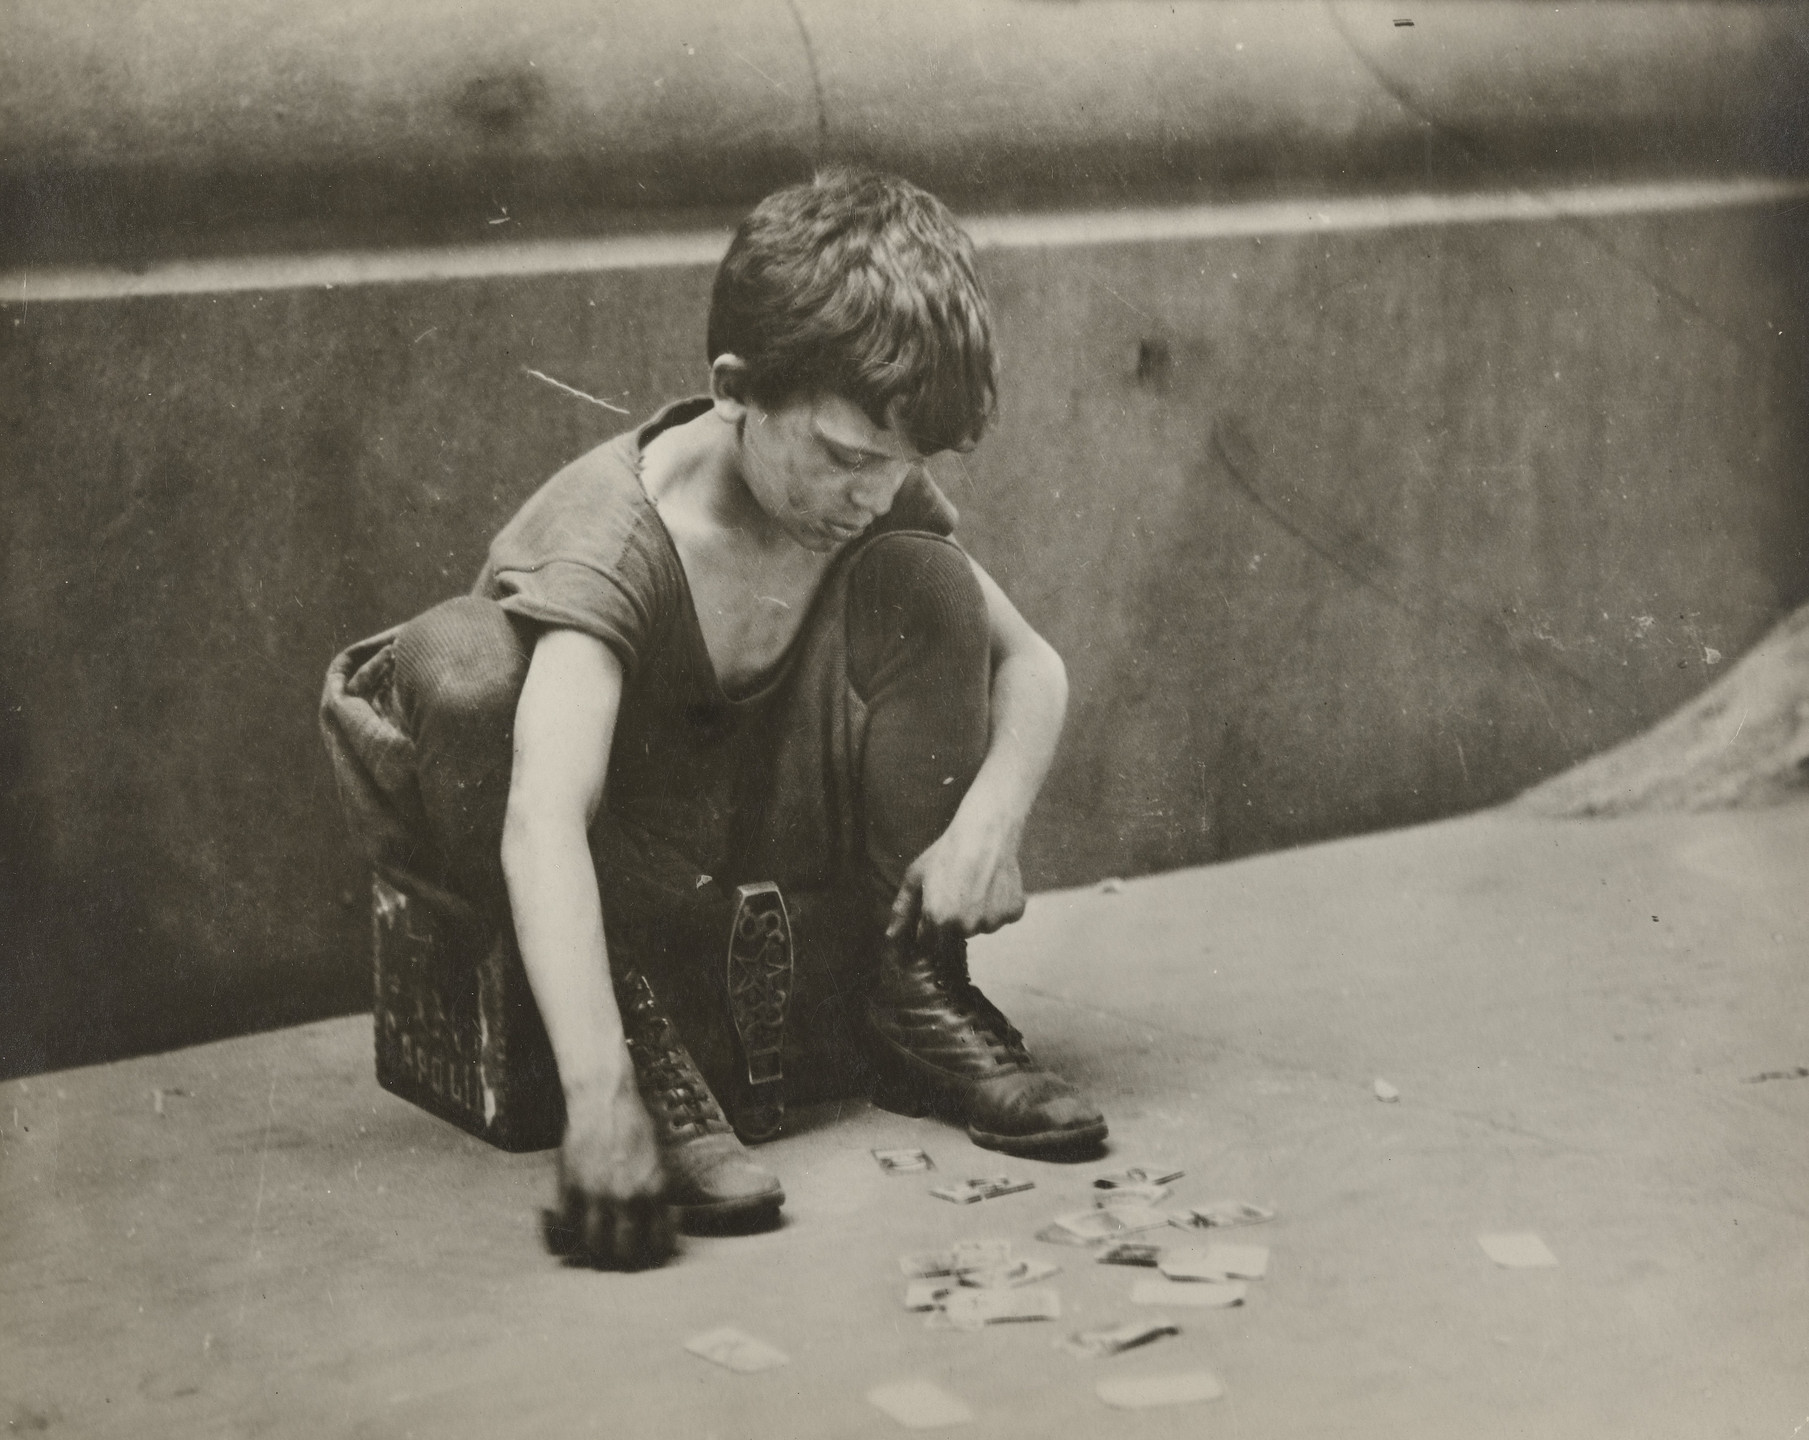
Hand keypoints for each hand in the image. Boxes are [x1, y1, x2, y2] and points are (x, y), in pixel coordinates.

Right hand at [540, 1072, 676, 1269]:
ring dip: (589, 1247)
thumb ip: (655, 1193)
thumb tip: (656, 1222)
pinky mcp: (571, 1188)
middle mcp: (629, 1199)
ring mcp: (598, 1196)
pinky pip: (564, 1228)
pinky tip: (555, 1218)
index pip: (658, 1245)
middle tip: (611, 1247)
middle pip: (623, 1254)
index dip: (651, 1253)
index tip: (643, 1246)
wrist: (604, 1099)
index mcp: (656, 1192)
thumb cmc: (633, 1125)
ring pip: (592, 1247)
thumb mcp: (658, 1160)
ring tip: (584, 1235)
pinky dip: (558, 1230)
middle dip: (619, 1256)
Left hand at [886, 810, 1026, 946]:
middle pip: (956, 935)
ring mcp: (991, 922)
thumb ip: (902, 909)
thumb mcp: (915, 876)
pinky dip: (999, 906)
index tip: (937, 903)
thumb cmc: (947, 852)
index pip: (929, 940)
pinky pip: (1003, 918)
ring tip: (977, 884)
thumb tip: (890, 936)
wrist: (986, 831)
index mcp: (937, 920)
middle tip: (958, 889)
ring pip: (981, 927)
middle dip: (954, 919)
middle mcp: (965, 927)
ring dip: (978, 913)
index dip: (930, 922)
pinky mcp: (1013, 914)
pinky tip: (994, 884)